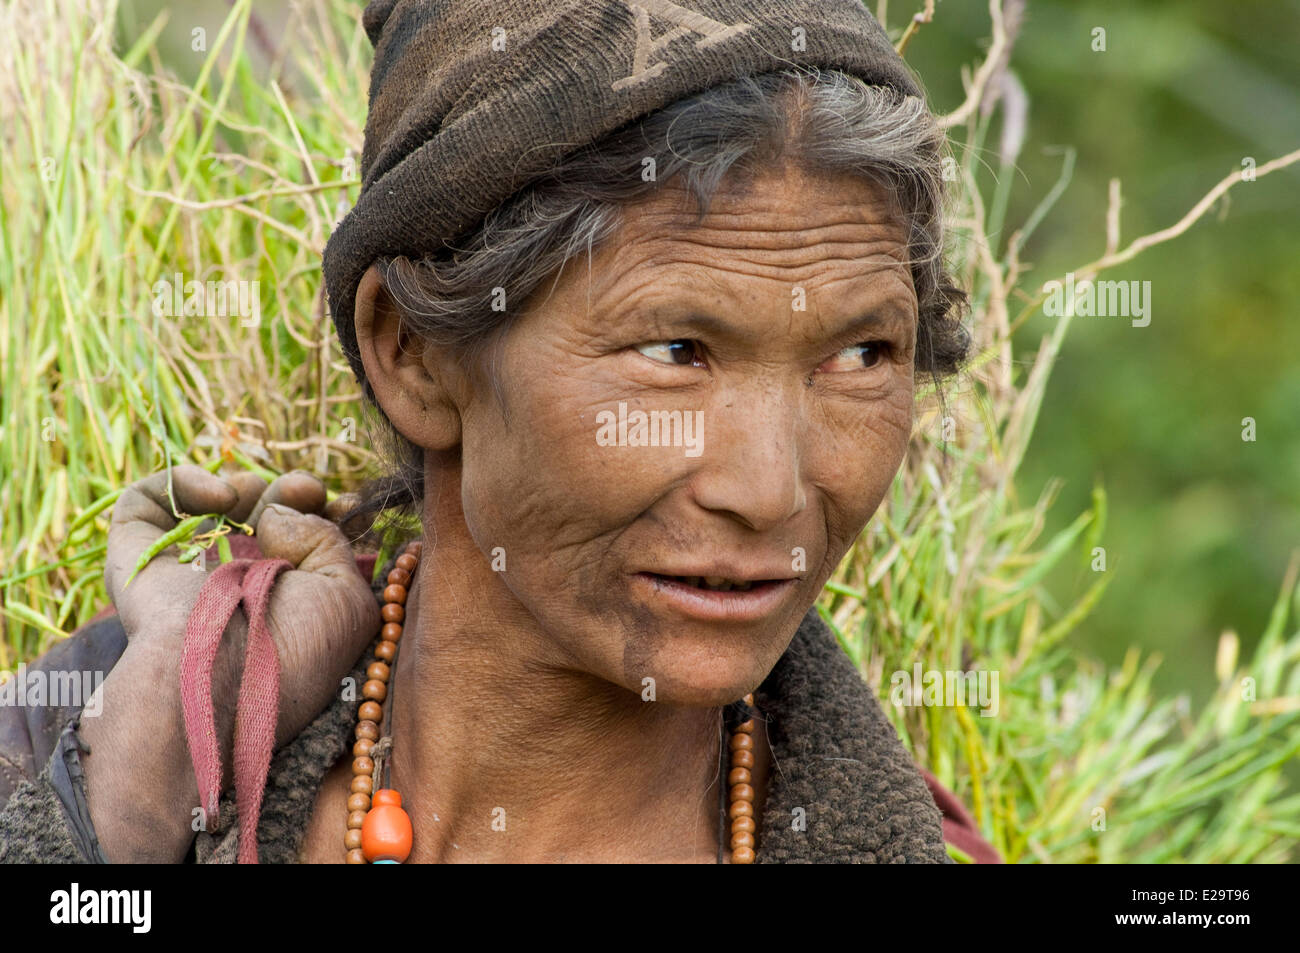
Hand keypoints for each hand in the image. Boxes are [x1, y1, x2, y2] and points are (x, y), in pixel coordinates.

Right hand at [84, 465, 380, 861]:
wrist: (219, 684)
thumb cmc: (291, 651)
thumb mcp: (348, 600)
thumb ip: (329, 542)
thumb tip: (280, 513)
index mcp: (281, 607)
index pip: (298, 547)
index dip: (322, 515)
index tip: (345, 503)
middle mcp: (231, 590)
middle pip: (258, 521)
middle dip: (290, 494)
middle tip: (309, 489)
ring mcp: (181, 573)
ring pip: (203, 510)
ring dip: (241, 485)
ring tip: (261, 492)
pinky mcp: (134, 557)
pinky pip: (144, 502)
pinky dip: (182, 482)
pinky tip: (222, 496)